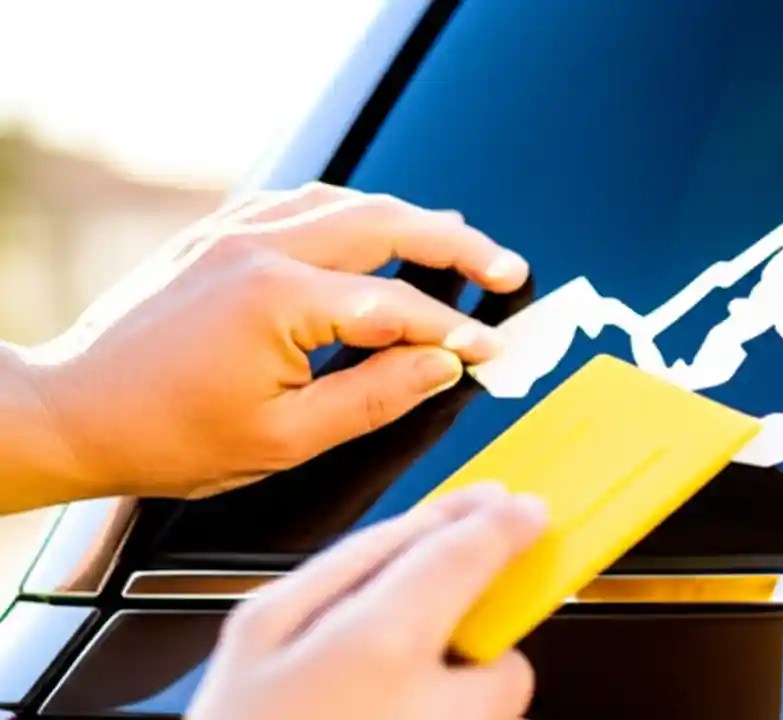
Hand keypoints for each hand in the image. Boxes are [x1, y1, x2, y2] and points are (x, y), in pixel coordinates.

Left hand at [6, 183, 527, 504]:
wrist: (74, 409)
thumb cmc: (166, 434)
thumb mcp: (285, 439)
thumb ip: (375, 398)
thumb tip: (440, 366)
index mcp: (280, 300)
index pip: (399, 307)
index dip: (458, 330)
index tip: (494, 349)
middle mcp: (261, 248)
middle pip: (387, 224)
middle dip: (457, 244)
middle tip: (507, 266)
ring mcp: (236, 232)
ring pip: (347, 201)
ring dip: (409, 218)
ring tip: (457, 240)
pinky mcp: (217, 233)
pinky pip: (301, 201)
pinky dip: (352, 210)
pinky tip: (373, 225)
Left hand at [187, 482, 548, 719]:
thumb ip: (491, 687)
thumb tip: (497, 663)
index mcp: (374, 640)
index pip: (459, 548)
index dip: (506, 525)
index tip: (530, 513)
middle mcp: (306, 618)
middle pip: (402, 536)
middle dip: (455, 523)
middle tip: (499, 514)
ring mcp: (260, 635)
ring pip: (355, 559)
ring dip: (408, 551)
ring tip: (450, 556)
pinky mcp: (237, 656)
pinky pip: (318, 591)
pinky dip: (363, 587)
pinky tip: (384, 605)